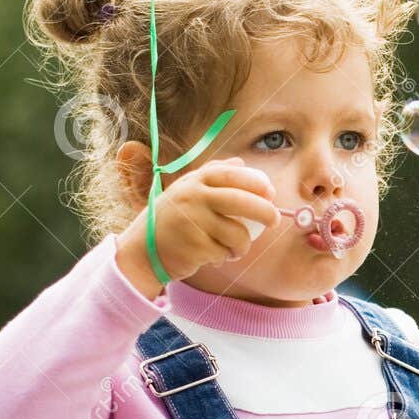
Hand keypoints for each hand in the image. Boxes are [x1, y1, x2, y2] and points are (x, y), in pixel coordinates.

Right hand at [116, 157, 278, 295]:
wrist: (143, 250)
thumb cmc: (173, 219)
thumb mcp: (187, 190)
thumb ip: (213, 174)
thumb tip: (241, 162)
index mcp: (194, 182)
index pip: (231, 175)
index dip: (256, 182)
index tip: (271, 193)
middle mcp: (192, 198)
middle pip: (240, 201)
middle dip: (264, 211)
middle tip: (275, 221)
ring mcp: (192, 222)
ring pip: (236, 233)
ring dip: (242, 245)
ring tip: (234, 248)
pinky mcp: (193, 247)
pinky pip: (224, 253)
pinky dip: (225, 257)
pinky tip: (213, 256)